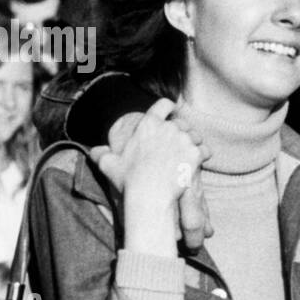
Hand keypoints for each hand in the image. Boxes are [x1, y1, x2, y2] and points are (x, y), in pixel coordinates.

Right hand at [90, 99, 202, 255]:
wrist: (149, 194)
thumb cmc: (129, 180)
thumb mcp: (109, 165)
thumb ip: (101, 155)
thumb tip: (94, 151)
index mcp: (148, 124)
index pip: (163, 104)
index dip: (168, 107)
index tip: (172, 110)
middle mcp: (167, 127)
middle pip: (182, 122)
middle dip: (182, 130)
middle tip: (181, 141)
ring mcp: (184, 139)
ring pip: (195, 135)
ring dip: (194, 142)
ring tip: (190, 152)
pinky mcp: (196, 153)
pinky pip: (206, 150)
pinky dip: (204, 155)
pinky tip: (201, 160)